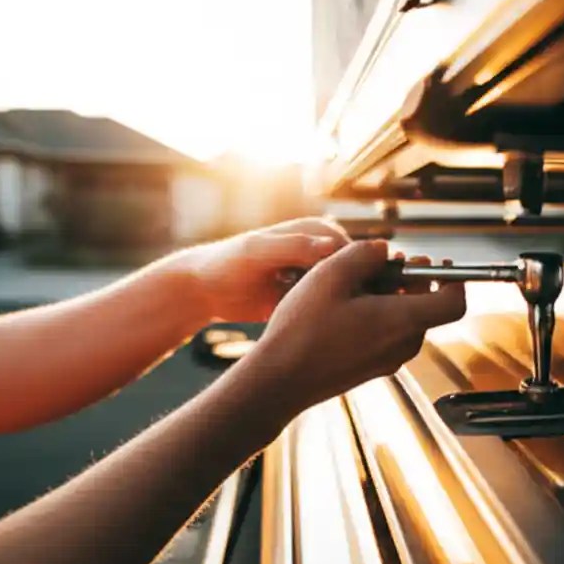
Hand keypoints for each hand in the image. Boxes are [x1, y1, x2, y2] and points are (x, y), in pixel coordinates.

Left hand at [173, 217, 350, 322]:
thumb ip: (295, 246)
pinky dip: (325, 321)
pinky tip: (316, 333)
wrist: (203, 290)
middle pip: (353, 274)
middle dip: (353, 295)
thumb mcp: (259, 251)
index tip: (352, 298)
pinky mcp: (305, 300)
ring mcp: (313, 277)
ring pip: (342, 294)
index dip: (360, 272)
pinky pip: (324, 311)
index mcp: (315, 231)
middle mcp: (319, 252)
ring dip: (340, 310)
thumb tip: (335, 245)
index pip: (352, 250)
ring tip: (326, 327)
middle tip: (342, 319)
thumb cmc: (226, 262)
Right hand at [246, 240, 466, 415]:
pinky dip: (377, 315)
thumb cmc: (303, 330)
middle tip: (381, 264)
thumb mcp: (331, 275)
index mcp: (403, 321)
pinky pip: (387, 335)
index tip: (437, 263)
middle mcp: (403, 345)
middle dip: (410, 281)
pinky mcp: (371, 368)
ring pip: (405, 320)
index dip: (453, 279)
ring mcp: (388, 360)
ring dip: (390, 297)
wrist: (279, 380)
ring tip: (354, 284)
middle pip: (427, 307)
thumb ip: (364, 254)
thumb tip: (383, 250)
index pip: (454, 302)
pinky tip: (344, 307)